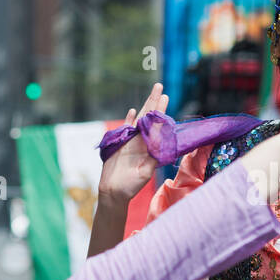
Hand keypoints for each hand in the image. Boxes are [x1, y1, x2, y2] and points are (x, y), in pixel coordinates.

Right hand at [97, 83, 167, 204]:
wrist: (113, 192)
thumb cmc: (131, 186)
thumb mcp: (145, 173)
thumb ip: (152, 160)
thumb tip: (159, 147)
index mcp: (150, 148)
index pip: (157, 126)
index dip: (161, 112)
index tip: (166, 97)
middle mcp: (142, 142)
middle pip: (149, 118)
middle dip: (155, 102)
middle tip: (160, 87)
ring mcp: (131, 142)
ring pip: (139, 120)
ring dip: (145, 107)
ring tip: (152, 93)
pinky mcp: (120, 144)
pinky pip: (125, 128)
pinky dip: (128, 119)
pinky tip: (133, 110)